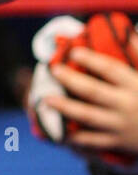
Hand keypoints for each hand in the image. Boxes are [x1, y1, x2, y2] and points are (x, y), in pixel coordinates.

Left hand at [43, 41, 137, 156]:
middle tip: (53, 70)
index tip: (74, 53)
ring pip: (88, 116)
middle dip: (71, 80)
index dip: (92, 60)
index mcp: (135, 85)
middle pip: (94, 91)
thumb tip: (128, 33)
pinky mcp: (117, 142)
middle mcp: (126, 104)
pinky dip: (75, 138)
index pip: (111, 69)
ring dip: (66, 108)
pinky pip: (92, 141)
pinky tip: (58, 133)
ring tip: (46, 100)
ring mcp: (120, 125)